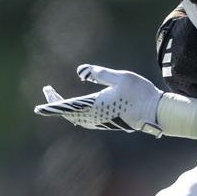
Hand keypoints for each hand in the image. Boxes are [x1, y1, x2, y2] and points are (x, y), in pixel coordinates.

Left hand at [34, 64, 164, 135]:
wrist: (157, 113)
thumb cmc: (141, 93)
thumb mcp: (121, 77)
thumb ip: (100, 73)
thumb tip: (80, 73)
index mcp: (96, 105)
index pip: (67, 107)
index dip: (52, 106)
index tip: (39, 107)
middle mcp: (95, 116)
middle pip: (68, 113)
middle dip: (56, 104)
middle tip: (48, 91)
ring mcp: (101, 122)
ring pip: (76, 118)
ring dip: (65, 109)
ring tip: (57, 99)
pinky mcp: (107, 122)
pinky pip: (84, 120)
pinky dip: (75, 114)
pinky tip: (75, 110)